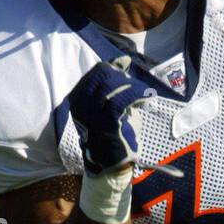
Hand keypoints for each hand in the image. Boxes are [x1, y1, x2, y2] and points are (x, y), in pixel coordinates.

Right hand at [69, 56, 151, 176]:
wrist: (113, 163)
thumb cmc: (114, 133)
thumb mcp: (110, 105)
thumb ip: (113, 84)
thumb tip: (122, 60)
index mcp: (78, 100)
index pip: (95, 73)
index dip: (112, 66)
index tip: (125, 66)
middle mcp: (81, 106)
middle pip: (102, 76)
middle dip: (121, 75)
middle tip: (135, 84)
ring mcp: (91, 115)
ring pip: (110, 87)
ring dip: (130, 85)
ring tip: (142, 92)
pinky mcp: (105, 124)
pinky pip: (119, 101)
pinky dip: (135, 95)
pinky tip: (146, 97)